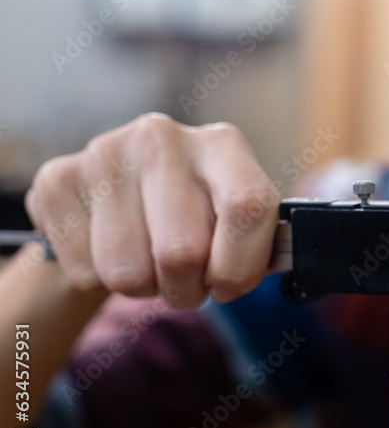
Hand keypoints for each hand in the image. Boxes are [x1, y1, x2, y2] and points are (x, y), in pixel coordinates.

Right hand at [25, 113, 278, 307]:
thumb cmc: (194, 219)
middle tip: (186, 285)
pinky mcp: (58, 179)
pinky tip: (108, 252)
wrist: (116, 203)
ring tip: (149, 266)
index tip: (229, 285)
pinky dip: (99, 283)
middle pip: (182, 252)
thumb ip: (258, 239)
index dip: (240, 266)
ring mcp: (106, 153)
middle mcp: (163, 138)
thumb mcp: (235, 220)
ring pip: (128, 272)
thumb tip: (292, 260)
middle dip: (187, 290)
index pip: (247, 208)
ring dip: (143, 289)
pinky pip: (85, 272)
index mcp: (222, 144)